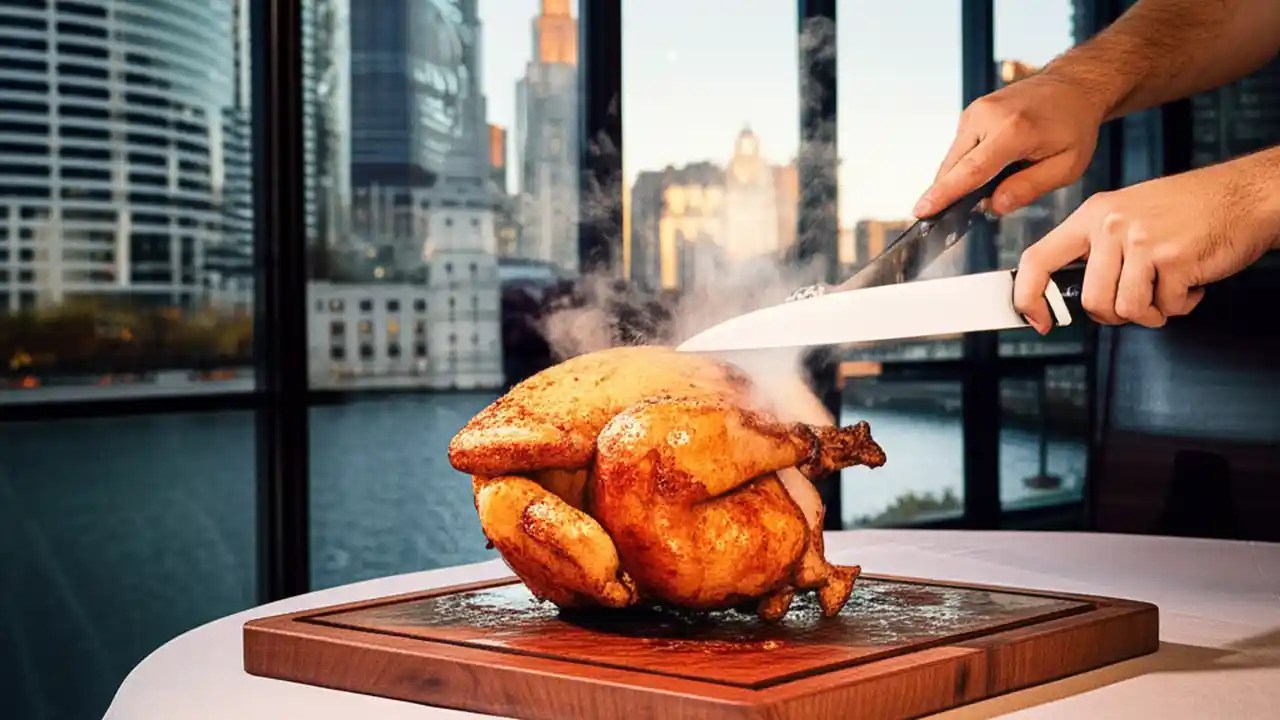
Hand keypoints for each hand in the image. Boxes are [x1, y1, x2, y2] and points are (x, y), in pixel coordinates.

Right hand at [914, 71, 1110, 217]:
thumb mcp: (1066, 166)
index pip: (970, 170)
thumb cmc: (1074, 125)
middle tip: (959, 213)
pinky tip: (989, 167)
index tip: (922, 210)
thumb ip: (1027, 189)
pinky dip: (967, 164)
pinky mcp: (971, 113)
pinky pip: (960, 148)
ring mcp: (976, 111)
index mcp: (1013, 130)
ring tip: (991, 182)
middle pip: (954, 167)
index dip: (944, 194)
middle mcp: (987, 116)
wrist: (1072, 86)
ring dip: (962, 178)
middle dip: (951, 193)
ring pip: (953, 159)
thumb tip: (993, 206)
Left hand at [1014, 151, 1279, 333]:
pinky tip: (1192, 279)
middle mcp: (1111, 226)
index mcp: (1093, 215)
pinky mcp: (1173, 259)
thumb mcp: (1127, 215)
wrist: (1245, 194)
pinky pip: (1166, 308)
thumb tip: (1065, 296)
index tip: (1036, 320)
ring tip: (1170, 286)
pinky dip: (1183, 304)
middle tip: (1141, 300)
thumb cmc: (1189, 210)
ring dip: (1153, 312)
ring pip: (1127, 310)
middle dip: (1117, 315)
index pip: (1037, 259)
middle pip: (1092, 301)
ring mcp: (1142, 241)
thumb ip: (1096, 251)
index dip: (1028, 297)